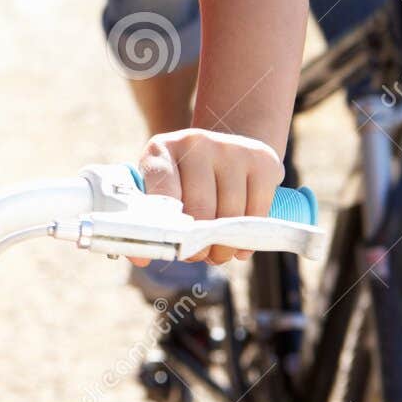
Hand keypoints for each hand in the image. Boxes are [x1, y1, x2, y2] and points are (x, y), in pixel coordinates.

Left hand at [135, 129, 284, 264]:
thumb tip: (139, 259)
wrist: (223, 148)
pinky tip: (240, 244)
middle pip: (200, 207)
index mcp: (160, 150)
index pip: (162, 194)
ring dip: (225, 244)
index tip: (174, 249)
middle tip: (200, 256)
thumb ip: (148, 221)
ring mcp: (230, 147)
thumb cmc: (183, 178)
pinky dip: (250, 235)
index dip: (169, 229)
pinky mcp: (261, 159)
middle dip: (200, 242)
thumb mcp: (159, 188)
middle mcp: (194, 142)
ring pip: (231, 212)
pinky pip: (258, 209)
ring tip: (219, 253)